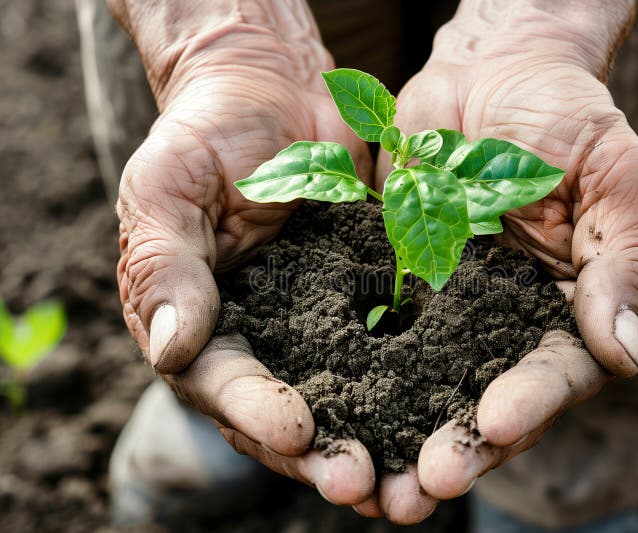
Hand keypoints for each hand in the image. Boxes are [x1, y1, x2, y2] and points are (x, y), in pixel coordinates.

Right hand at [112, 17, 374, 505]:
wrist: (273, 90)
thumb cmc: (206, 133)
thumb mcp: (167, 189)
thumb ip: (164, 266)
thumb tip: (168, 349)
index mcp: (200, 326)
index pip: (223, 384)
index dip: (256, 413)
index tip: (296, 430)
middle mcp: (262, 341)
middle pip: (288, 414)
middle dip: (323, 455)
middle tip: (362, 486)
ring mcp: (320, 325)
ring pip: (349, 399)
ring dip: (379, 443)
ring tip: (413, 484)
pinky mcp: (372, 299)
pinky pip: (398, 347)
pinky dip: (422, 386)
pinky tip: (453, 415)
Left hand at [372, 1, 637, 522]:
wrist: (486, 71)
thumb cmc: (562, 112)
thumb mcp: (612, 174)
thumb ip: (622, 263)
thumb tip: (623, 356)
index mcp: (571, 308)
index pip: (558, 371)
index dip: (530, 403)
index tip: (493, 424)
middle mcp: (509, 323)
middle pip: (487, 400)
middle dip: (458, 447)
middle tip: (421, 488)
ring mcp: (451, 310)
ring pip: (426, 387)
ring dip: (400, 436)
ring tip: (371, 484)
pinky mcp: (399, 287)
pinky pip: (376, 339)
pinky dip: (355, 380)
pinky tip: (329, 414)